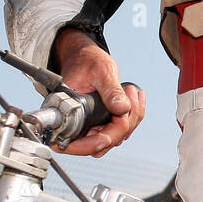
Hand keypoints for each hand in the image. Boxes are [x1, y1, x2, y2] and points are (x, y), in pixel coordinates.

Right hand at [52, 29, 146, 156]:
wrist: (86, 57)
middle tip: (128, 97)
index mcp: (67, 111)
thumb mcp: (101, 72)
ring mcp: (91, 125)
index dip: (92, 143)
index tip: (107, 138)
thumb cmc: (88, 61)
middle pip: (100, 143)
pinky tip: (135, 97)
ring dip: (130, 118)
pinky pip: (121, 128)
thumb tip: (122, 108)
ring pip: (115, 137)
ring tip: (130, 91)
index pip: (75, 142)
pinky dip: (133, 115)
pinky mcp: (103, 123)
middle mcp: (77, 123)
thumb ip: (111, 90)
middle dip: (120, 126)